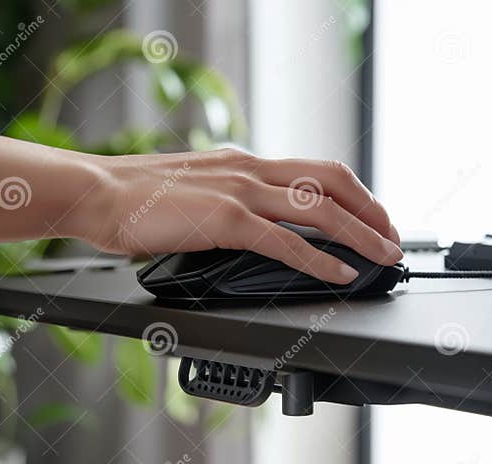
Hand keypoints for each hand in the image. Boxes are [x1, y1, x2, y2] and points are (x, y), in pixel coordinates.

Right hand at [75, 149, 401, 284]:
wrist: (98, 194)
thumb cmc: (139, 196)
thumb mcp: (198, 187)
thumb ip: (232, 197)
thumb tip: (259, 221)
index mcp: (245, 162)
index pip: (317, 170)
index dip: (356, 193)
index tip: (373, 215)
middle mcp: (250, 169)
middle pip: (332, 182)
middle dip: (371, 211)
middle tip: (392, 237)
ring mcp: (238, 192)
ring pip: (319, 209)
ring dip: (360, 235)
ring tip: (383, 256)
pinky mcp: (223, 220)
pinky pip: (285, 242)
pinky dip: (320, 260)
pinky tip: (340, 272)